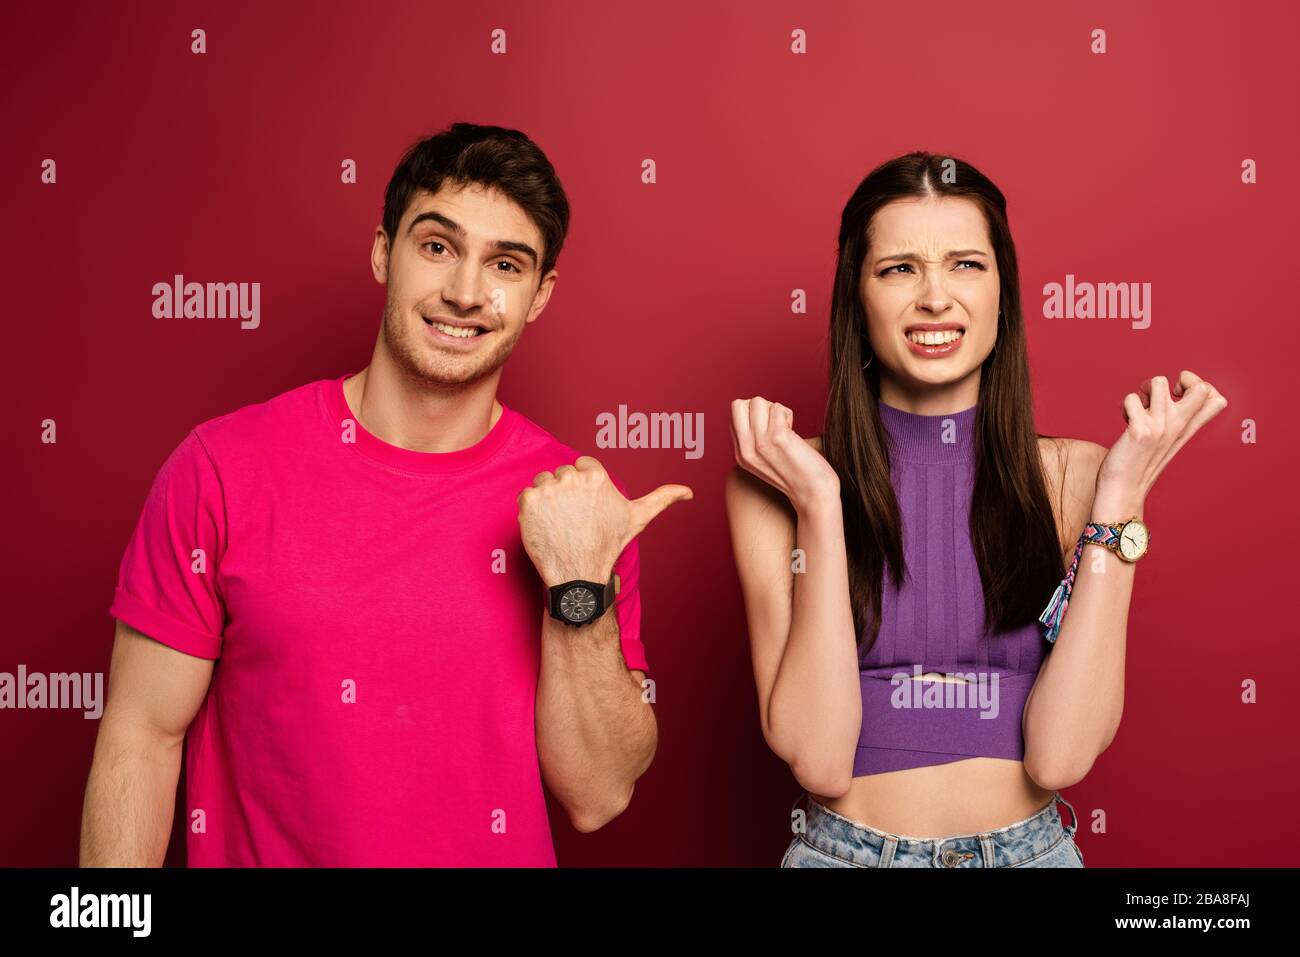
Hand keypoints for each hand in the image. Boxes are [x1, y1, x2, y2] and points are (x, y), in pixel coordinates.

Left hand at [517, 456, 692, 586]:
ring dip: (548, 499)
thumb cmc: (607, 546)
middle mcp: (573, 477)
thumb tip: (688, 491)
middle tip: (574, 519)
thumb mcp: (637, 519)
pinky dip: (532, 510)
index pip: (583, 466)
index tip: (587, 507)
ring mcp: (548, 489)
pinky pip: (526, 494)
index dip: (584, 487)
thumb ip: (661, 498)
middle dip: (566, 492)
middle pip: (563, 473)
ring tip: (561, 523)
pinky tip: (546, 526)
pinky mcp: (528, 501)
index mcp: (597, 476)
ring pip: (544, 481)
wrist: (578, 575)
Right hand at [730, 397, 839, 512]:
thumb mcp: (765, 461)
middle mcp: (745, 450)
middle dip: (759, 406)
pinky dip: (788, 414)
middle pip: (738, 405)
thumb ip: (755, 440)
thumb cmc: (798, 475)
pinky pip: (778, 408)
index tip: (769, 427)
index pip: (735, 416)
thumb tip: (756, 410)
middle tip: (775, 422)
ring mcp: (759, 444)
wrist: (815, 495)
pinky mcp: (777, 438)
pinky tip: (794, 432)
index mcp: (741, 455)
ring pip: (757, 402)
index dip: (755, 414)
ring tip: (786, 427)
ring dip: (775, 409)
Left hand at [1096, 370, 1228, 505]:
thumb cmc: (1139, 462)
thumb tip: (1172, 390)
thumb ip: (1177, 417)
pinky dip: (1124, 406)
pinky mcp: (1140, 432)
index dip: (1199, 385)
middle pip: (1202, 388)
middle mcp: (1179, 427)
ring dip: (1143, 390)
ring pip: (1158, 382)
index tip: (1179, 395)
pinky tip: (1126, 421)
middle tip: (1161, 397)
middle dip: (1180, 380)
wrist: (1122, 490)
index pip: (1217, 397)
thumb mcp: (1168, 438)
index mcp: (1188, 429)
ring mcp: (1161, 428)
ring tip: (1138, 408)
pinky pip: (1130, 399)